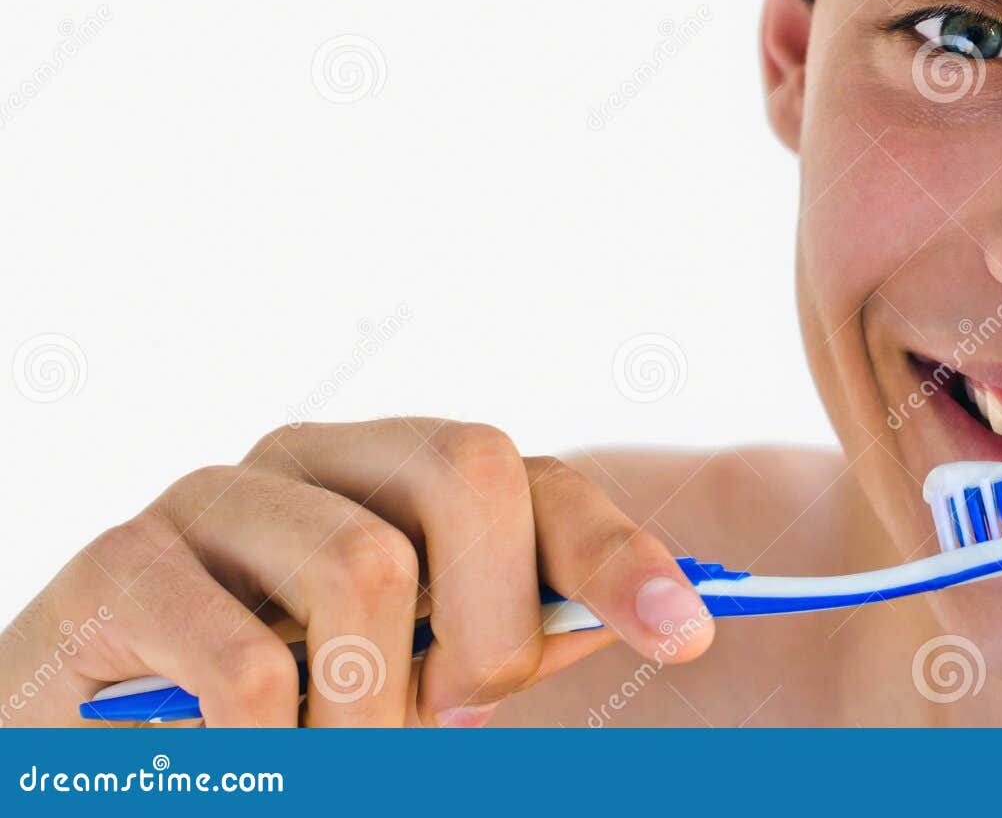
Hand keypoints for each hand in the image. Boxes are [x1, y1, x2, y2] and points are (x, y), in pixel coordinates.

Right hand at [0, 418, 712, 725]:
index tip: (688, 632)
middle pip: (468, 472)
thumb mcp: (414, 673)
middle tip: (453, 722)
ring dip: (375, 712)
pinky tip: (257, 761)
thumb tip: (670, 616)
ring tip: (340, 758)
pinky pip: (251, 660)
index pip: (536, 480)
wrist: (94, 736)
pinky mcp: (122, 562)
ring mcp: (215, 497)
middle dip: (489, 625)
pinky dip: (281, 746)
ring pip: (363, 568)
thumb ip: (513, 637)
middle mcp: (316, 460)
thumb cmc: (280, 706)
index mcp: (396, 476)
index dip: (616, 554)